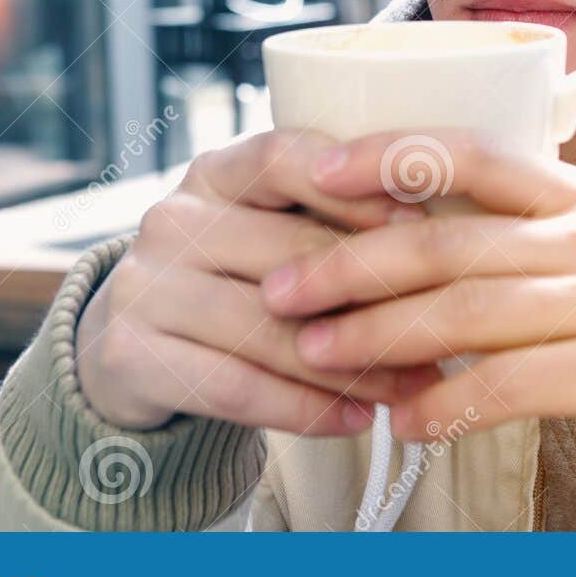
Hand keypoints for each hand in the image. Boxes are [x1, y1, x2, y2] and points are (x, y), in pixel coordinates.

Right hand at [73, 130, 441, 434]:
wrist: (134, 347)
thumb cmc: (236, 282)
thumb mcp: (272, 232)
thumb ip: (335, 223)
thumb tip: (443, 238)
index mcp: (216, 172)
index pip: (285, 157)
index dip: (355, 189)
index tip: (422, 224)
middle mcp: (172, 219)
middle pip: (290, 252)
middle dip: (377, 296)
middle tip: (445, 331)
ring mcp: (143, 286)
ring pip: (269, 326)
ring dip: (352, 364)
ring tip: (414, 386)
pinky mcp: (130, 354)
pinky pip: (235, 386)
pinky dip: (304, 407)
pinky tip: (356, 420)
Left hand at [259, 130, 575, 500]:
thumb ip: (518, 236)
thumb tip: (395, 230)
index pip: (478, 155)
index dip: (392, 158)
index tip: (319, 173)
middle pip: (453, 241)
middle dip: (354, 264)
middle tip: (286, 287)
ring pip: (469, 313)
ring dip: (381, 335)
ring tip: (322, 352)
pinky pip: (510, 384)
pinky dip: (447, 405)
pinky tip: (405, 420)